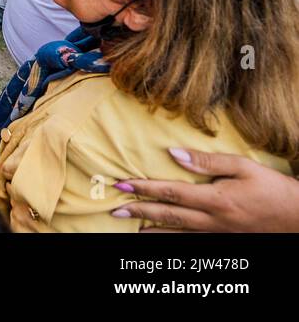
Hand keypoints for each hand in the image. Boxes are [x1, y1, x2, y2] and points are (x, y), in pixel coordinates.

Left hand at [114, 149, 298, 232]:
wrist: (298, 217)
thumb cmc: (273, 189)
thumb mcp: (243, 167)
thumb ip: (207, 161)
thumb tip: (174, 154)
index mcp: (215, 200)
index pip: (171, 192)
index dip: (144, 188)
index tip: (122, 184)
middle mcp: (212, 220)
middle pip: (169, 215)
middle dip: (140, 211)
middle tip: (115, 208)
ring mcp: (218, 233)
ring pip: (178, 233)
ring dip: (152, 229)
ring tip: (130, 227)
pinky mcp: (224, 239)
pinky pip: (193, 241)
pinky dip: (174, 239)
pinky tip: (162, 237)